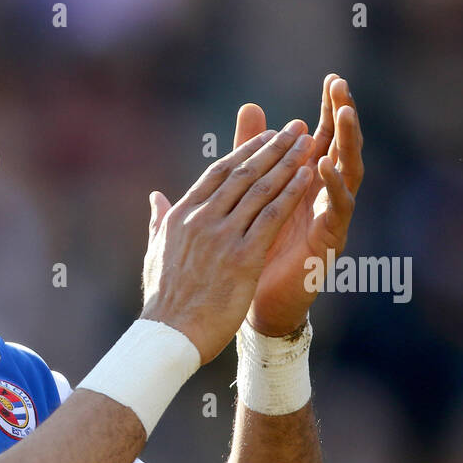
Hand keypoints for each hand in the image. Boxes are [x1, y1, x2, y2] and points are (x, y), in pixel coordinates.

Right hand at [140, 122, 316, 363]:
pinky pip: (271, 217)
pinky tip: (308, 176)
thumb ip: (159, 221)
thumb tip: (155, 197)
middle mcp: (200, 219)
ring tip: (308, 144)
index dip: (245, 150)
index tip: (266, 136)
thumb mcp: (155, 252)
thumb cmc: (163, 300)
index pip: (217, 173)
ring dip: (287, 162)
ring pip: (260, 189)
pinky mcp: (241, 257)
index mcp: (180, 216)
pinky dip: (290, 193)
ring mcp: (221, 236)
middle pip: (243, 173)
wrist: (169, 334)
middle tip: (295, 128)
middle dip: (272, 147)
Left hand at [234, 75, 363, 336]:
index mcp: (305, 183)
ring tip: (344, 114)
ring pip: (348, 173)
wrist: (250, 301)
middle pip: (341, 148)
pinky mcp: (329, 241)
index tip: (332, 78)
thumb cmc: (253, 248)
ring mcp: (330, 217)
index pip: (323, 138)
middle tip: (342, 87)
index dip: (328, 110)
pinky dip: (333, 186)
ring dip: (347, 143)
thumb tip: (250, 106)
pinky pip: (338, 209)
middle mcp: (323, 196)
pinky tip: (327, 165)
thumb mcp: (251, 192)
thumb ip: (252, 152)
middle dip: (343, 117)